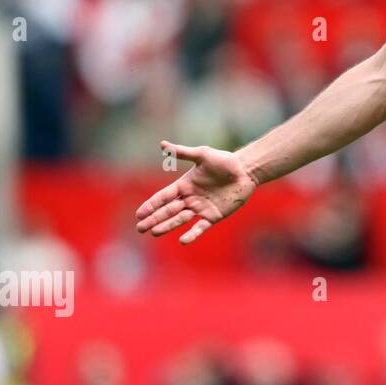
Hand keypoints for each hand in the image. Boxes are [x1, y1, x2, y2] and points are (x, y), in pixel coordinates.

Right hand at [134, 142, 257, 243]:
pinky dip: (192, 234)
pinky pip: (200, 227)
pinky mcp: (213, 216)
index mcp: (184, 185)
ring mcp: (201, 208)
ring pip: (180, 219)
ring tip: (154, 232)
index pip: (164, 196)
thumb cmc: (225, 161)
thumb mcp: (203, 155)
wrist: (246, 171)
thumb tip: (162, 144)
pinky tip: (182, 241)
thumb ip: (183, 153)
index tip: (139, 214)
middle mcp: (190, 198)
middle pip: (168, 210)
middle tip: (140, 228)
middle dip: (154, 218)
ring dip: (167, 226)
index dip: (151, 205)